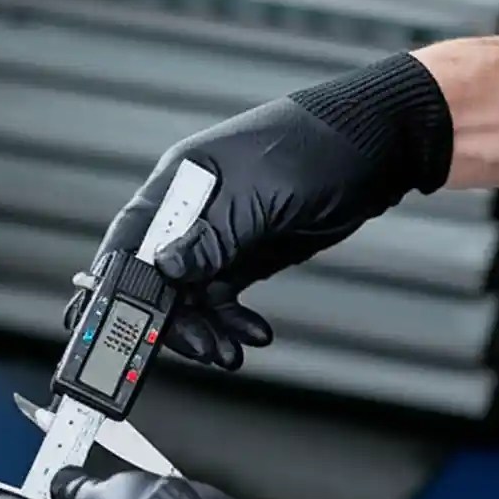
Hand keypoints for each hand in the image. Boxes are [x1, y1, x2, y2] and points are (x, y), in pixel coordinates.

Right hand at [69, 53, 452, 368]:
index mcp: (180, 182)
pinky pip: (223, 296)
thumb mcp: (261, 195)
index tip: (120, 321)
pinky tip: (253, 334)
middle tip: (197, 349)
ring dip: (206, 328)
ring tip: (228, 354)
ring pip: (191, 294)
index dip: (116, 281)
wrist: (381, 145)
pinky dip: (232, 320)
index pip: (131, 238)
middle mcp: (190, 210)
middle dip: (172, 317)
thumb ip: (212, 236)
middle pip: (158, 276)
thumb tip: (166, 268)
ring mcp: (218, 234)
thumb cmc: (318, 147)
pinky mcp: (245, 253)